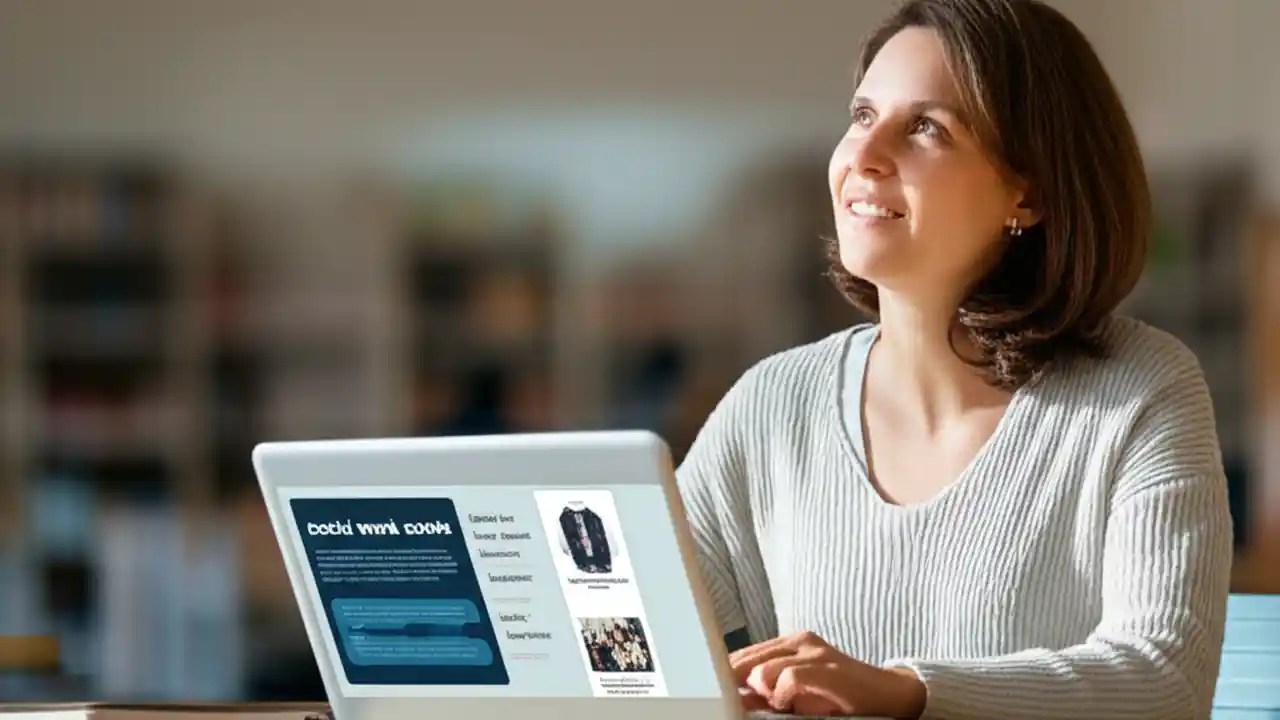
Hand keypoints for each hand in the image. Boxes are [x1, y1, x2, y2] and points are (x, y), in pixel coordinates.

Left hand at [729, 630, 926, 717]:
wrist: (888, 695)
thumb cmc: (841, 695)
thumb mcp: (798, 691)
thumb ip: (769, 690)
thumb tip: (737, 697)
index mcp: (789, 644)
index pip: (744, 654)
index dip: (726, 673)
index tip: (713, 689)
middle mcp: (799, 642)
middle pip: (747, 657)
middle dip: (734, 680)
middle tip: (728, 699)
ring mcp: (813, 652)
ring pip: (763, 667)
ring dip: (763, 692)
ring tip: (776, 704)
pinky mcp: (825, 668)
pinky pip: (788, 678)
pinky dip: (783, 695)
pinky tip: (789, 704)